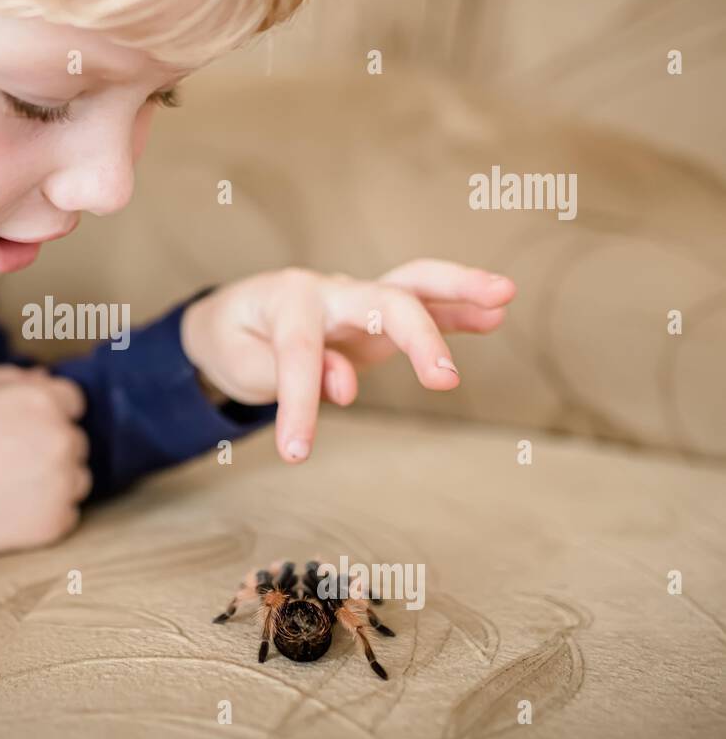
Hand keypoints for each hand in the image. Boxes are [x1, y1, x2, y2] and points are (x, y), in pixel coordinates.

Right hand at [0, 364, 90, 568]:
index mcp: (41, 400)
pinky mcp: (53, 524)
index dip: (45, 413)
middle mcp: (60, 439)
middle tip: (5, 460)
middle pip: (75, 441)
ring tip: (6, 486)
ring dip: (53, 481)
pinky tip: (9, 510)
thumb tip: (44, 379)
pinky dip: (45, 514)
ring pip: (77, 479)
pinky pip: (67, 515)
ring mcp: (60, 485)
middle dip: (49, 446)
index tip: (18, 429)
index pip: (72, 402)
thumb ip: (9, 377)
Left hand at [180, 259, 516, 463]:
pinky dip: (458, 307)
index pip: (300, 354)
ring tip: (505, 295)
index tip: (296, 453)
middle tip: (446, 382)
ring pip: (413, 285)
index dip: (300, 405)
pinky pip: (421, 303)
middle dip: (417, 336)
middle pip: (380, 300)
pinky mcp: (377, 316)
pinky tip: (497, 312)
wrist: (233, 315)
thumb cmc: (237, 340)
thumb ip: (282, 373)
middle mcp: (328, 292)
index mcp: (286, 302)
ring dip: (459, 289)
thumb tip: (343, 384)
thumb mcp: (240, 361)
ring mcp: (357, 300)